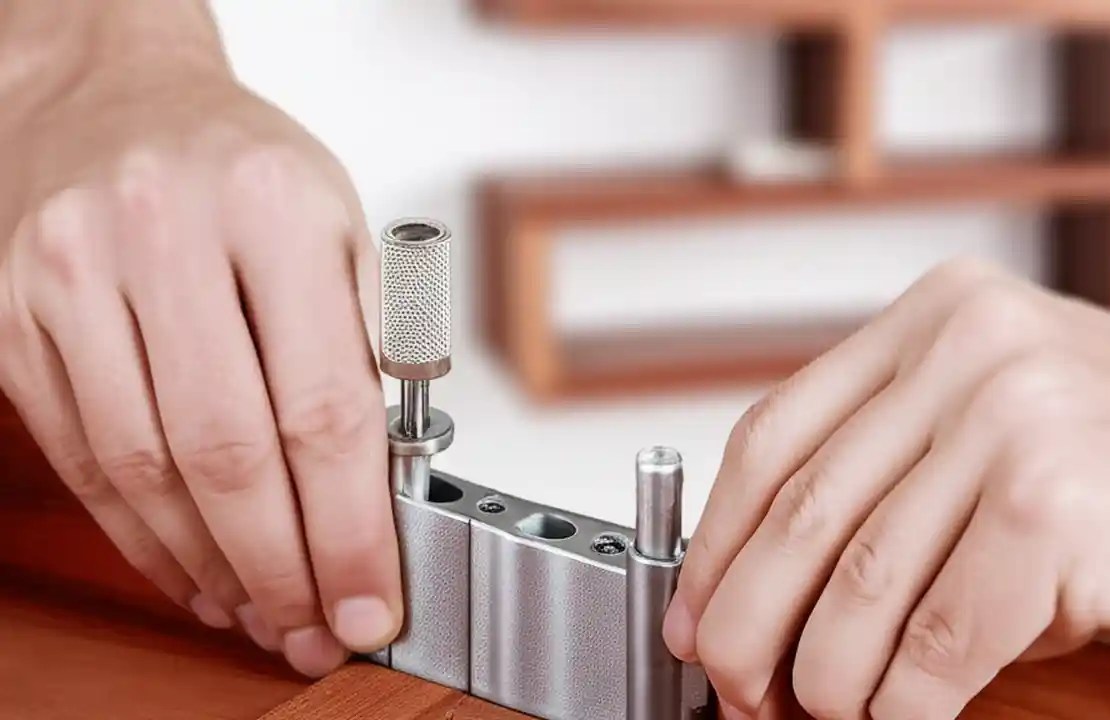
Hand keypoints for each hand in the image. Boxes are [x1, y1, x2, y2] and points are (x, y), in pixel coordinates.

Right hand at [0, 28, 394, 675]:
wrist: (110, 96)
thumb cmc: (240, 169)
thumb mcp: (338, 224)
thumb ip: (372, 343)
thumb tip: (389, 487)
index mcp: (271, 206)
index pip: (325, 406)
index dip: (351, 527)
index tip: (370, 597)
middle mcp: (160, 232)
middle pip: (228, 452)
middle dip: (280, 567)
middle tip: (312, 627)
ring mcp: (69, 274)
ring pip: (143, 469)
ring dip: (210, 566)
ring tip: (260, 611)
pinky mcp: (12, 315)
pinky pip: (84, 457)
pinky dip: (144, 535)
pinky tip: (192, 570)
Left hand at [664, 260, 1109, 718]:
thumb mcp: (1011, 420)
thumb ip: (902, 463)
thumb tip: (771, 575)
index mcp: (940, 317)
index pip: (777, 432)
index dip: (718, 537)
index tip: (692, 605)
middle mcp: (969, 351)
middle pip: (801, 512)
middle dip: (746, 620)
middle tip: (730, 684)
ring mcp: (1014, 424)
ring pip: (860, 585)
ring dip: (822, 678)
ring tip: (814, 714)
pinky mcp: (1058, 512)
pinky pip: (939, 643)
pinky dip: (904, 705)